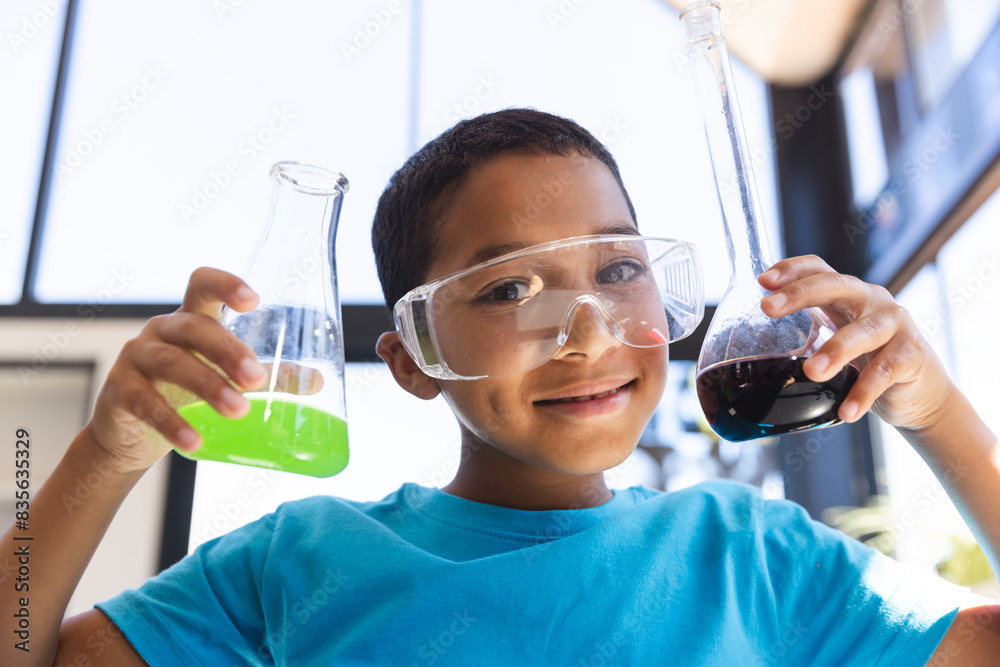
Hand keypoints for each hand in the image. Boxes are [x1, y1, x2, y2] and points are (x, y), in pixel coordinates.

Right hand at [85, 267, 268, 473]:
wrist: (131, 434)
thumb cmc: (183, 394)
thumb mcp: (225, 379)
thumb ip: (269, 376)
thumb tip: (316, 381)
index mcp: (191, 320)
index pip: (201, 284)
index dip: (225, 284)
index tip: (253, 300)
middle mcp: (162, 331)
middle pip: (194, 327)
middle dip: (228, 351)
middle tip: (256, 379)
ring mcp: (137, 358)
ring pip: (172, 363)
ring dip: (208, 386)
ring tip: (239, 410)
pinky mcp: (119, 391)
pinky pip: (146, 403)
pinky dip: (172, 423)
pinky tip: (196, 441)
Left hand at [758, 255, 953, 430]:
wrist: (919, 396)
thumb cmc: (867, 365)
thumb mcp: (835, 344)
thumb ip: (806, 338)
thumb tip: (749, 356)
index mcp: (848, 295)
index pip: (820, 269)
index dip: (792, 269)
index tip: (763, 281)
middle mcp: (872, 301)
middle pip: (836, 285)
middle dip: (800, 294)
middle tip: (768, 308)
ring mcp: (895, 325)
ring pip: (862, 332)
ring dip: (835, 351)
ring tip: (812, 372)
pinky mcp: (912, 354)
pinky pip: (884, 371)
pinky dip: (863, 393)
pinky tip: (846, 412)